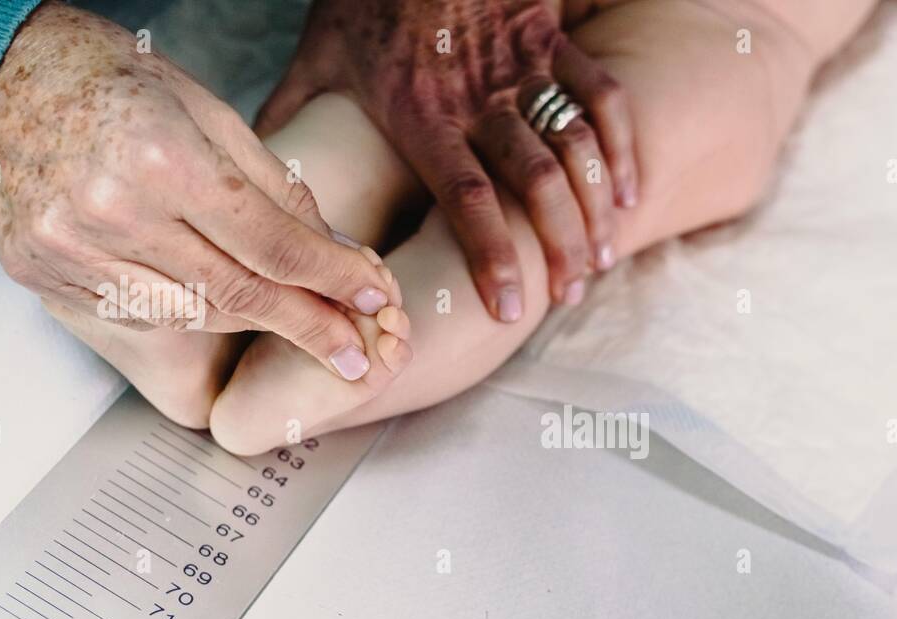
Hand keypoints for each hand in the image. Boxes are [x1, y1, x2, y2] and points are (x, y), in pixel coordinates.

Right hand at [0, 2, 397, 379]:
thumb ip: (278, 191)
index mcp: (162, 160)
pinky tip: (220, 302)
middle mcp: (112, 212)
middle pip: (240, 293)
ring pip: (195, 315)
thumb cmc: (107, 78)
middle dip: (307, 323)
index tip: (373, 300)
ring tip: (293, 317)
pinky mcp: (44, 274)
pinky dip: (192, 313)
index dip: (333, 280)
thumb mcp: (211, 113)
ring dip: (254, 321)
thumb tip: (339, 255)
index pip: (274, 246)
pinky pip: (143, 315)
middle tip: (353, 351)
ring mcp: (71, 250)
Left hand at [256, 0, 638, 319]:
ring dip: (595, 207)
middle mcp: (481, 99)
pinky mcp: (550, 40)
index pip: (467, 198)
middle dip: (558, 245)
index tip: (510, 308)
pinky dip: (621, 146)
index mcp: (424, 114)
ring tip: (600, 258)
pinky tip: (631, 192)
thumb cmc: (362, 0)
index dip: (493, 256)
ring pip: (575, 147)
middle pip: (534, 183)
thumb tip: (264, 186)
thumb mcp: (318, 59)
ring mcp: (523, 69)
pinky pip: (602, 94)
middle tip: (568, 294)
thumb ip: (295, 123)